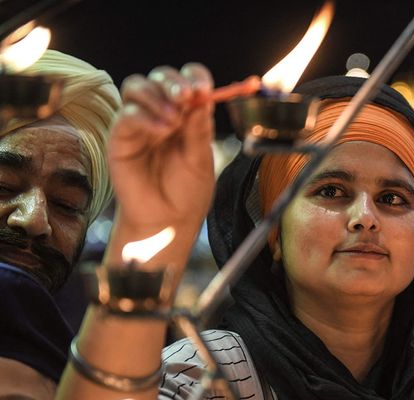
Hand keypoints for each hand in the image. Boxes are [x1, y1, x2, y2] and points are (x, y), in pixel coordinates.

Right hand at [108, 63, 214, 235]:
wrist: (167, 219)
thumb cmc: (186, 190)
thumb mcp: (201, 160)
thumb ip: (200, 131)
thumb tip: (202, 100)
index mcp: (187, 114)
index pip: (188, 80)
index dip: (194, 77)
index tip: (204, 87)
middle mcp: (162, 112)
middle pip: (159, 77)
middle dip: (172, 81)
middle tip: (186, 96)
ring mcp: (139, 122)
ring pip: (137, 86)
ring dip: (157, 97)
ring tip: (174, 123)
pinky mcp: (120, 137)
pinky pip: (126, 114)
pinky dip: (144, 117)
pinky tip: (161, 132)